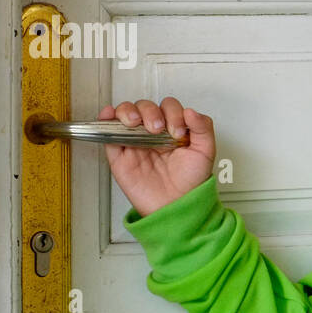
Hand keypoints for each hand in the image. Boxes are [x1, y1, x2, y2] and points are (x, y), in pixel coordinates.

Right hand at [99, 96, 215, 216]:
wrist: (175, 206)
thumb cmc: (190, 182)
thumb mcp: (205, 152)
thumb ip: (203, 128)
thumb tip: (191, 111)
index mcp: (173, 129)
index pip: (168, 107)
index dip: (173, 114)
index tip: (177, 132)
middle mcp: (153, 132)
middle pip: (146, 107)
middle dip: (151, 113)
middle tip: (157, 129)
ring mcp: (135, 141)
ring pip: (126, 114)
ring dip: (128, 111)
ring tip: (135, 123)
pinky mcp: (119, 154)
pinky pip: (108, 132)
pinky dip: (106, 119)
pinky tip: (110, 115)